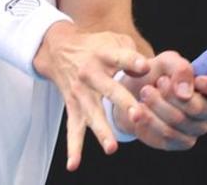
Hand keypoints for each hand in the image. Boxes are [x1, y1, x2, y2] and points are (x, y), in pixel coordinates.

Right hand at [33, 21, 150, 170]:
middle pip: (109, 89)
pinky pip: (73, 129)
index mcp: (104, 54)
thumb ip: (132, 55)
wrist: (59, 49)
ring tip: (112, 147)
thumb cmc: (97, 47)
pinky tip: (74, 164)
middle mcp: (90, 74)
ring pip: (92, 113)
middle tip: (137, 115)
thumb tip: (147, 71)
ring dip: (102, 131)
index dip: (133, 61)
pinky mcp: (72, 106)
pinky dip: (73, 148)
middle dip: (123, 103)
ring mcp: (80, 92)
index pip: (120, 56)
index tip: (144, 66)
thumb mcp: (115, 41)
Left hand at [115, 50, 206, 149]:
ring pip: (181, 122)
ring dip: (158, 106)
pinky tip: (138, 110)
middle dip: (173, 95)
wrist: (133, 92)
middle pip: (202, 109)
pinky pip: (168, 136)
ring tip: (145, 92)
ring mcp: (198, 128)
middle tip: (157, 82)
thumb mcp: (166, 61)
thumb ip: (180, 69)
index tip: (199, 80)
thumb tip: (187, 93)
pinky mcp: (180, 142)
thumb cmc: (158, 73)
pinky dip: (150, 121)